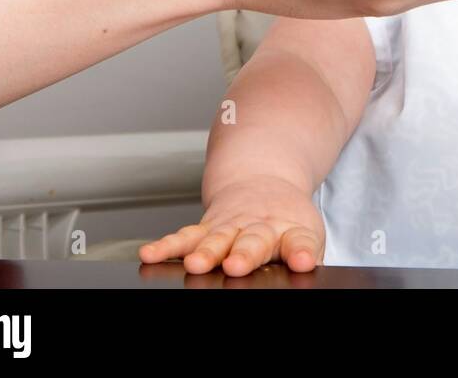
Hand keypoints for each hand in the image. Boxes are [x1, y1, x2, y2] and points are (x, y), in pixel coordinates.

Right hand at [138, 176, 326, 276]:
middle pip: (252, 242)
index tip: (302, 260)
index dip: (300, 251)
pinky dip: (167, 246)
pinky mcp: (206, 228)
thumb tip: (306, 274)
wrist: (263, 183)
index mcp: (290, 231)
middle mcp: (259, 227)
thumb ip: (305, 255)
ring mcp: (231, 227)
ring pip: (215, 239)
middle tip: (237, 265)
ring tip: (196, 263)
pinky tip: (151, 253)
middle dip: (243, 255)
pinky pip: (185, 237)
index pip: (299, 242)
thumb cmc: (286, 220)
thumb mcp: (306, 235)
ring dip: (205, 252)